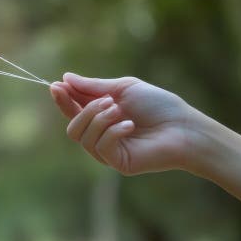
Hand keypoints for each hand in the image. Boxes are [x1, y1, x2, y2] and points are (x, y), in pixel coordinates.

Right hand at [50, 73, 192, 174]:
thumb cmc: (159, 106)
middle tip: (107, 100)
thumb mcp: (123, 88)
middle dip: (84, 110)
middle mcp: (101, 135)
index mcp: (101, 116)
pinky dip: (112, 132)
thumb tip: (65, 78)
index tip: (56, 85)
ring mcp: (108, 151)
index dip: (62, 99)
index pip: (72, 110)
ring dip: (99, 119)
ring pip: (82, 136)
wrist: (184, 127)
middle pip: (72, 126)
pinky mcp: (117, 162)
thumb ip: (93, 86)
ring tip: (121, 112)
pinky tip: (130, 126)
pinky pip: (99, 146)